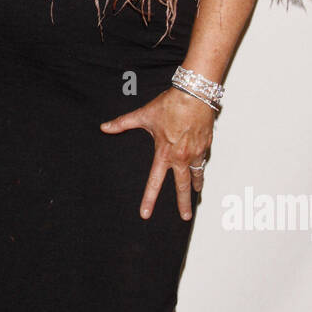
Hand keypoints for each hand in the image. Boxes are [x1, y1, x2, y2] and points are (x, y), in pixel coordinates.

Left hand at [100, 87, 214, 220]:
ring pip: (197, 174)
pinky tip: (200, 168)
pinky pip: (204, 160)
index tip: (146, 214)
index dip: (149, 199)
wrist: (194, 94)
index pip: (154, 182)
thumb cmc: (171, 104)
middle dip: (184, 203)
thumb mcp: (144, 115)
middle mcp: (182, 157)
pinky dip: (202, 166)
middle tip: (185, 217)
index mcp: (164, 153)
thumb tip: (105, 127)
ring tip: (196, 194)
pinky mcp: (206, 145)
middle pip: (182, 186)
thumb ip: (123, 123)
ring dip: (196, 186)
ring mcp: (196, 152)